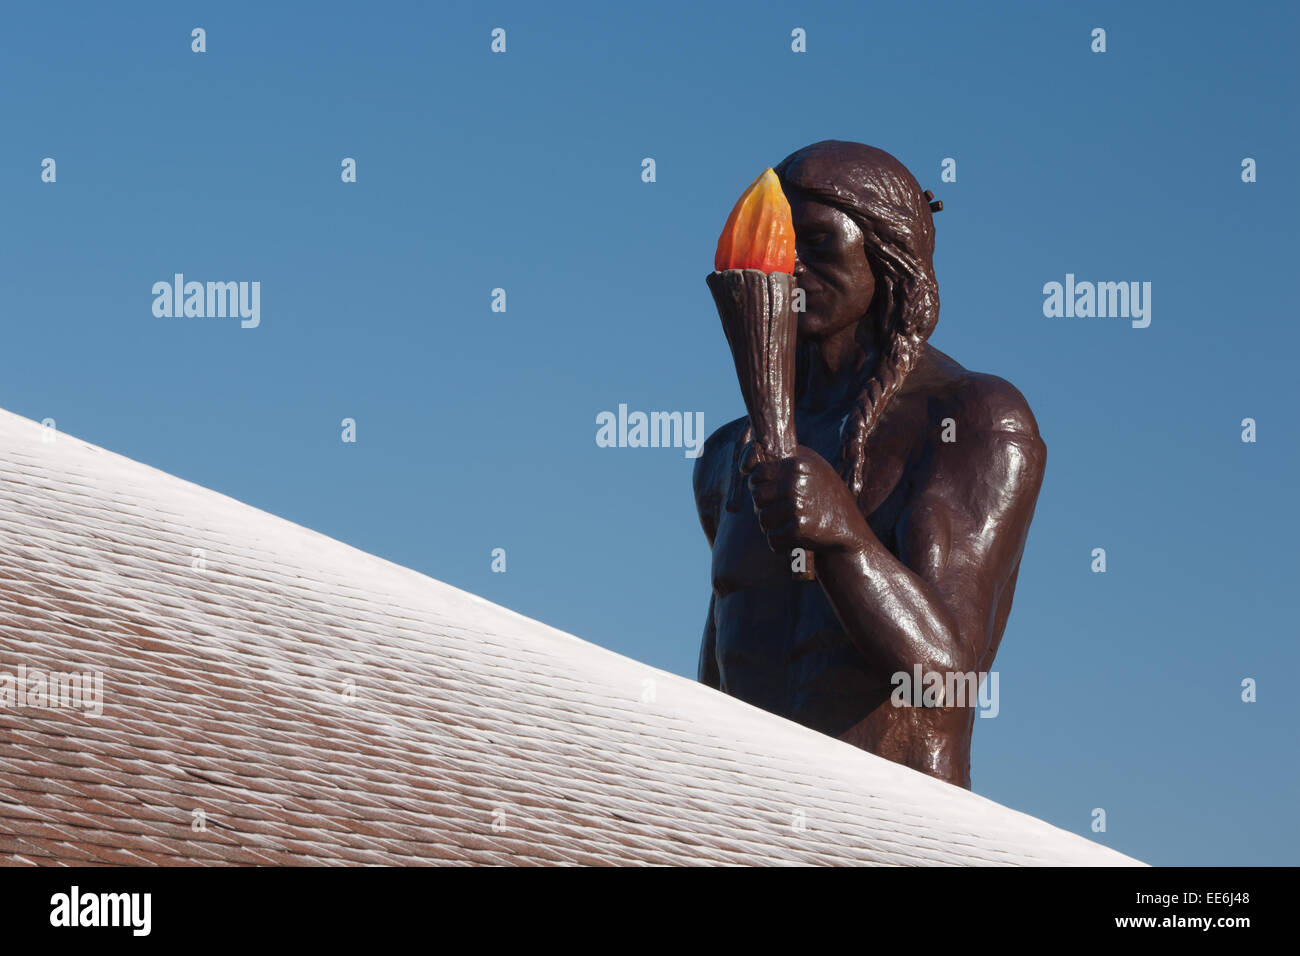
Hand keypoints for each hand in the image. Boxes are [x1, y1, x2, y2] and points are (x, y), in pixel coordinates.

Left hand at [740, 443, 867, 554]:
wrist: (851, 531)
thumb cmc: (830, 496)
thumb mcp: (816, 467)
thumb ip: (788, 459)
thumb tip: (752, 460)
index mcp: (798, 465)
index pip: (758, 473)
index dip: (758, 485)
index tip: (766, 491)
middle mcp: (796, 484)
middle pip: (757, 497)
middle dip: (765, 507)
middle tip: (779, 511)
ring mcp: (797, 507)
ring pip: (762, 519)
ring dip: (771, 526)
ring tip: (787, 524)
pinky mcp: (798, 529)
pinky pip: (772, 538)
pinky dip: (778, 542)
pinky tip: (791, 538)